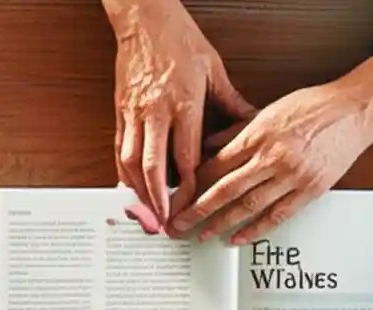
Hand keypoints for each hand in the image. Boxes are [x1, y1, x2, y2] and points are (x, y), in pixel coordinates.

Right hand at [106, 0, 255, 228]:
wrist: (144, 18)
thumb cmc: (179, 40)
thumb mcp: (214, 70)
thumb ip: (232, 104)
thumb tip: (252, 126)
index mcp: (183, 103)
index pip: (186, 157)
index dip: (189, 188)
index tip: (193, 208)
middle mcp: (156, 111)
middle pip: (155, 167)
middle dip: (159, 201)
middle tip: (164, 225)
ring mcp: (135, 112)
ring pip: (132, 162)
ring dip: (139, 193)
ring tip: (147, 215)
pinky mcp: (121, 110)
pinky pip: (120, 149)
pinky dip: (124, 173)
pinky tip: (131, 189)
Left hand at [170, 54, 372, 244]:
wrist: (354, 111)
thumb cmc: (314, 106)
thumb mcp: (269, 111)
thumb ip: (239, 132)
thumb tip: (210, 147)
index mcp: (258, 135)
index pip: (216, 165)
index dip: (193, 184)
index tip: (177, 196)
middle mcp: (272, 157)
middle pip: (224, 189)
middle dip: (197, 210)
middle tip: (177, 224)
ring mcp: (291, 176)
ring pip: (247, 206)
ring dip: (220, 224)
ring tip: (201, 235)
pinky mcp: (309, 190)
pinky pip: (277, 215)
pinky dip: (255, 230)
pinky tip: (237, 238)